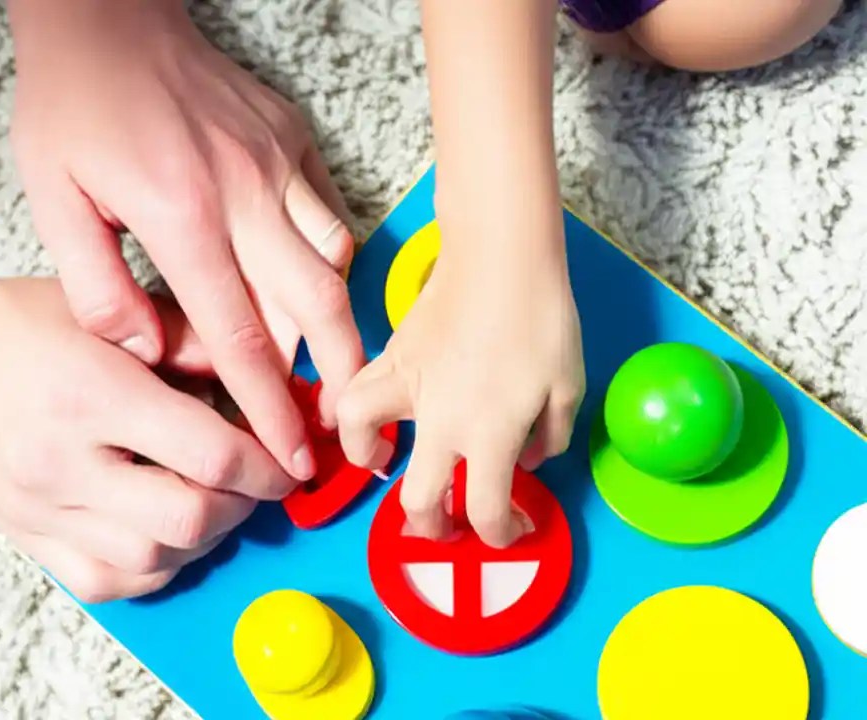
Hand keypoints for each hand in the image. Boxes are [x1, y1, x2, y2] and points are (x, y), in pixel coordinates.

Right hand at [0, 278, 294, 601]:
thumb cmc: (22, 324)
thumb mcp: (109, 311)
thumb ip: (192, 343)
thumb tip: (268, 382)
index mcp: (91, 395)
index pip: (210, 455)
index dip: (268, 466)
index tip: (287, 460)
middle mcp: (63, 462)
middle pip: (188, 519)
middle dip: (241, 505)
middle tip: (252, 479)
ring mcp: (41, 509)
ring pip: (153, 558)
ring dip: (202, 536)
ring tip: (209, 496)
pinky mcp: (28, 537)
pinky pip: (108, 581)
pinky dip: (153, 561)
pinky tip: (162, 525)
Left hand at [9, 0, 364, 479]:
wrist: (105, 19)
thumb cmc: (73, 105)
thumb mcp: (52, 198)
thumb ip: (96, 287)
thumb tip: (146, 354)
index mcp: (182, 216)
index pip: (242, 338)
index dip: (271, 408)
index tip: (293, 456)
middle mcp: (244, 191)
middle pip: (315, 307)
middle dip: (340, 379)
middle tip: (348, 433)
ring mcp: (276, 160)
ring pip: (333, 260)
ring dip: (338, 323)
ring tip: (335, 375)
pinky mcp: (289, 137)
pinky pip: (329, 211)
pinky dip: (329, 260)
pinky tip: (311, 289)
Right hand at [336, 233, 584, 547]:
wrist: (502, 257)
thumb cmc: (543, 318)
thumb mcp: (568, 385)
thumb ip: (552, 436)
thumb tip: (530, 459)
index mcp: (491, 437)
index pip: (486, 511)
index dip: (501, 534)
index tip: (514, 528)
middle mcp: (441, 424)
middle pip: (420, 503)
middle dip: (433, 529)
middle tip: (446, 526)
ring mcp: (408, 389)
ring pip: (361, 439)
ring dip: (368, 459)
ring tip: (383, 459)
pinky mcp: (391, 357)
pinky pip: (356, 391)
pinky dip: (351, 407)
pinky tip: (367, 411)